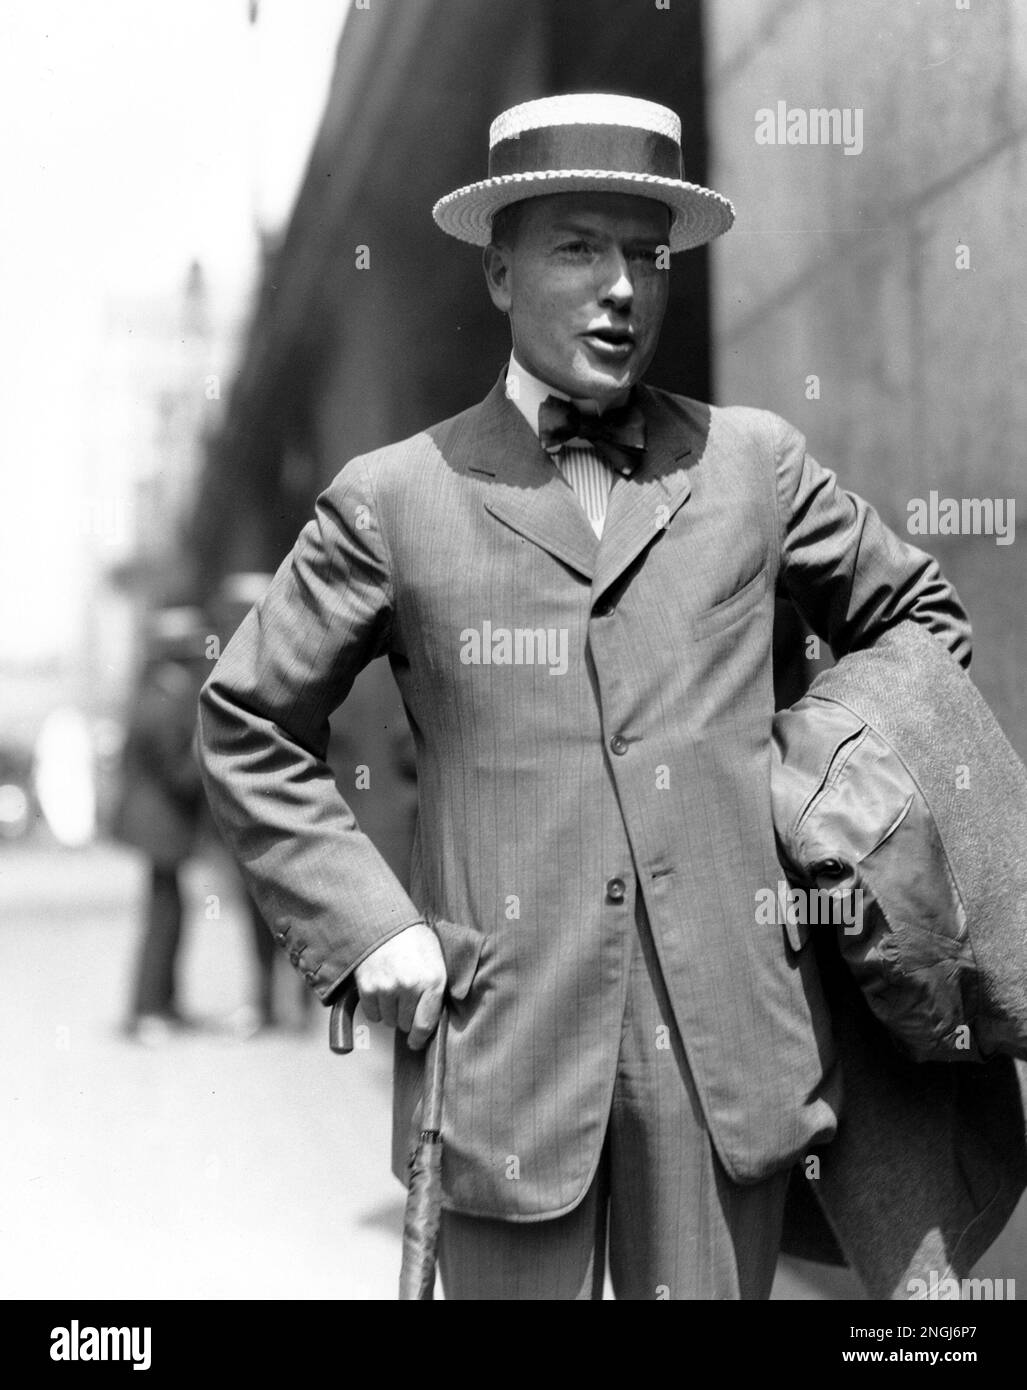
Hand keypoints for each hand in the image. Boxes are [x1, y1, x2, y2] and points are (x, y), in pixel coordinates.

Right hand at [354, 921, 446, 1049]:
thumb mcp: (436, 960)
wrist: (384, 922)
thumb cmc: (414, 941)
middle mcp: (410, 987)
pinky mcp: (368, 987)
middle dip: (406, 1016)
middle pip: (405, 1023)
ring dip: (391, 1012)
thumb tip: (431, 1019)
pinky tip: (380, 991)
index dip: (419, 1038)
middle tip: (405, 1000)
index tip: (416, 1042)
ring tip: (393, 991)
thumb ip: (436, 988)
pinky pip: (372, 1014)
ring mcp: (387, 988)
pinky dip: (376, 1007)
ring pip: (389, 1020)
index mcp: (432, 980)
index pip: (425, 1024)